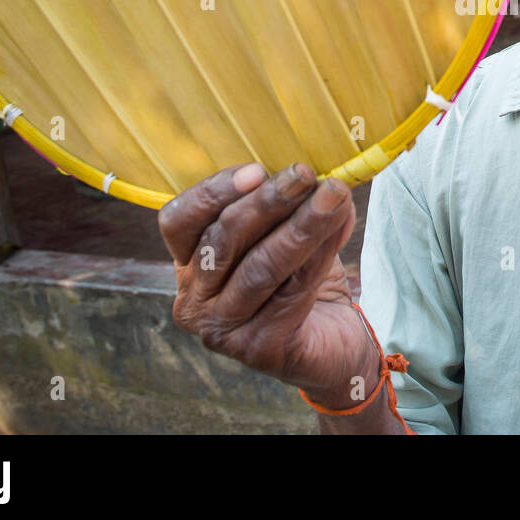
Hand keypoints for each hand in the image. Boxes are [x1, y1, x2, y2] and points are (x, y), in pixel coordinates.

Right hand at [158, 163, 377, 405]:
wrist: (331, 344)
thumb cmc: (299, 281)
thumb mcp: (288, 232)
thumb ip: (294, 204)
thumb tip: (320, 176)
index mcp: (188, 263)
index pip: (179, 221)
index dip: (213, 192)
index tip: (256, 169)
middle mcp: (193, 301)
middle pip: (222, 240)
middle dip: (268, 202)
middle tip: (305, 174)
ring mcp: (222, 330)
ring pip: (260, 266)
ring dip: (301, 225)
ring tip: (334, 194)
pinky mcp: (257, 350)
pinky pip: (292, 291)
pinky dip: (320, 253)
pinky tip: (340, 227)